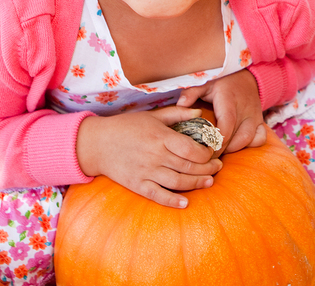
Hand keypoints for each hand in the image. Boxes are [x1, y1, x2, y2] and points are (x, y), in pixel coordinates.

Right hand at [76, 106, 222, 208]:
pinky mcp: (136, 184)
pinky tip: (185, 203)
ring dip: (197, 183)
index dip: (207, 154)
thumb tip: (200, 112)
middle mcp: (155, 156)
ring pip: (178, 182)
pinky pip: (157, 195)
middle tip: (218, 168)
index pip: (191, 149)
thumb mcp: (153, 115)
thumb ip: (178, 114)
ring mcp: (146, 172)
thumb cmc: (126, 126)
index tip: (213, 152)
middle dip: (207, 169)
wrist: (96, 143)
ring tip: (209, 182)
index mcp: (161, 137)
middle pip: (188, 166)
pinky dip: (172, 200)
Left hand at [175, 70, 266, 155]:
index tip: (204, 150)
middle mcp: (244, 110)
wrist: (246, 77)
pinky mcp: (260, 122)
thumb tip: (180, 105)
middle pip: (237, 138)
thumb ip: (191, 93)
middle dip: (222, 150)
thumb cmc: (222, 82)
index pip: (226, 125)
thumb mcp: (205, 83)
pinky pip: (260, 139)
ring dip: (234, 149)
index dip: (216, 141)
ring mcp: (254, 117)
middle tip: (207, 156)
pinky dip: (250, 145)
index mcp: (229, 101)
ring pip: (249, 140)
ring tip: (219, 151)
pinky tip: (236, 145)